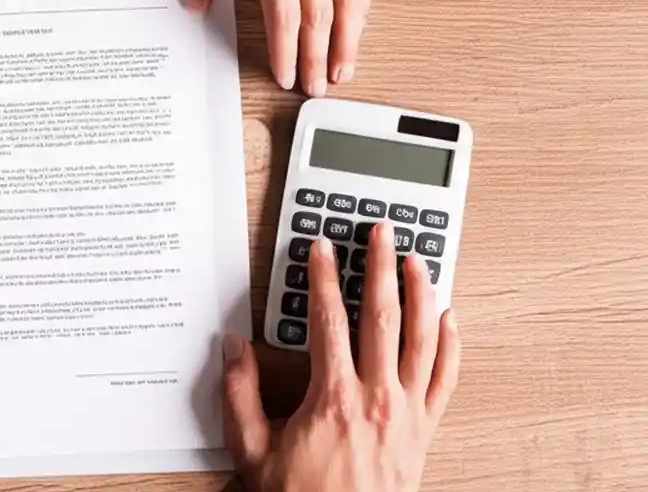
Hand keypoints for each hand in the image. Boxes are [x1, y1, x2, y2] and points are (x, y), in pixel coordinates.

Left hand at [180, 0, 372, 96]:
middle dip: (318, 58)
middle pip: (320, 15)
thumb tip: (196, 2)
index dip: (286, 51)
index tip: (285, 75)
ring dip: (349, 39)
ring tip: (344, 69)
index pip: (284, 13)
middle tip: (315, 87)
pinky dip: (363, 2)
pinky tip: (360, 22)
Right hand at [221, 224, 459, 491]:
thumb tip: (233, 347)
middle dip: (380, 267)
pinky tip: (449, 320)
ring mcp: (407, 413)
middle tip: (381, 233)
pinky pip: (445, 378)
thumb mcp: (252, 449)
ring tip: (417, 261)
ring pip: (422, 339)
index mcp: (333, 398)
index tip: (321, 249)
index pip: (328, 320)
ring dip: (421, 294)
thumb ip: (239, 393)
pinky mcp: (425, 430)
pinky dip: (450, 344)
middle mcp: (377, 398)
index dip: (323, 278)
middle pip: (383, 316)